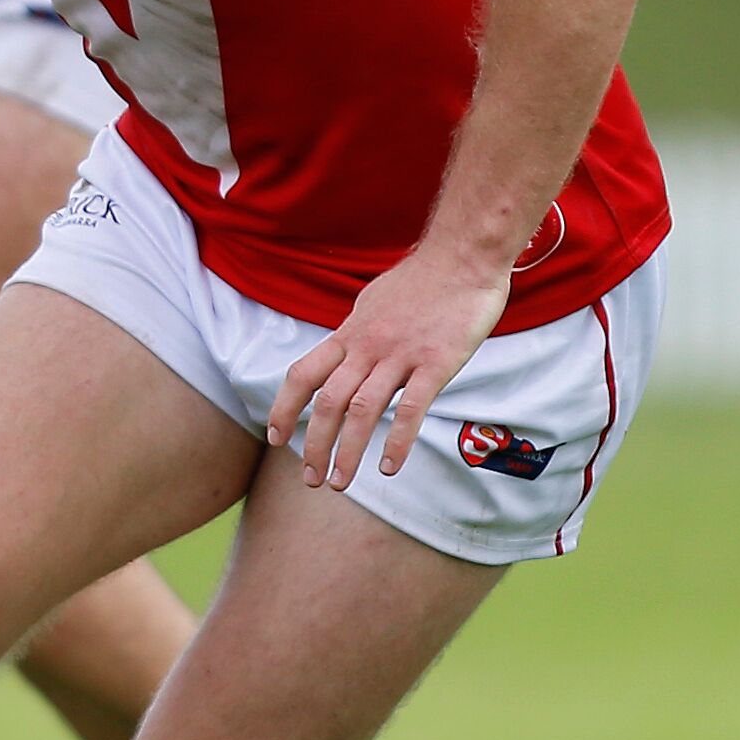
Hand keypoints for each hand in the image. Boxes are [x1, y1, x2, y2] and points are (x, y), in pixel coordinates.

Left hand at [269, 256, 505, 489]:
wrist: (463, 256)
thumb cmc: (423, 280)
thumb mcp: (374, 303)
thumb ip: (359, 332)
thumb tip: (346, 349)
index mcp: (350, 334)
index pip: (303, 374)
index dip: (285, 408)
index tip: (276, 438)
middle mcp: (367, 347)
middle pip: (328, 401)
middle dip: (315, 444)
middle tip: (311, 479)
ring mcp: (400, 355)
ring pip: (362, 411)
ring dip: (347, 451)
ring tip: (339, 482)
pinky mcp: (436, 363)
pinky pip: (411, 409)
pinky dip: (397, 441)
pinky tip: (389, 468)